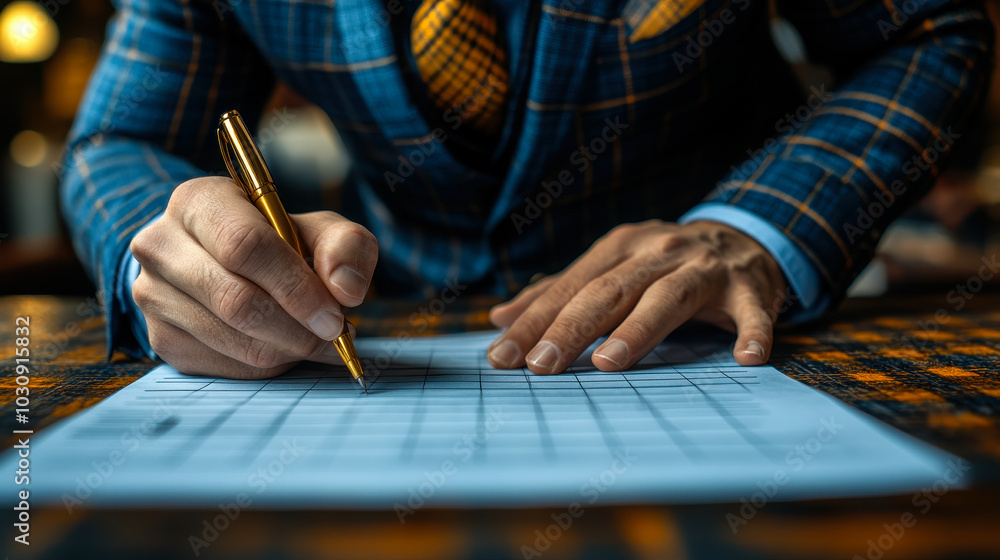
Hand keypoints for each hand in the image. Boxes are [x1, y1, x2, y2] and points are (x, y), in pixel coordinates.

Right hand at [130, 177, 377, 378]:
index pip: (244, 246)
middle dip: (297, 327)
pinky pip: (224, 366)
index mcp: (199, 201)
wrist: (221, 262)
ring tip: (319, 340)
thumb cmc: (277, 240)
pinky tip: (286, 348)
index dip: (295, 287)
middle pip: (236, 300)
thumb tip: (347, 290)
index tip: (334, 315)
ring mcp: (153, 295)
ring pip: (232, 339)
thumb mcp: (318, 228)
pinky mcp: (160, 338)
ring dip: (288, 349)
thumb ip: (346, 246)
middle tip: (335, 335)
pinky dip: (267, 366)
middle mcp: (161, 245)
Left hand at [487, 220, 787, 373]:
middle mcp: (657, 252)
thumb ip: (559, 293)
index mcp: (619, 247)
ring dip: (638, 331)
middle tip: (541, 365)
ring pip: (667, 298)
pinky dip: (752, 331)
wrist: (740, 238)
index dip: (534, 322)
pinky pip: (752, 311)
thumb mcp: (610, 267)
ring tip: (608, 363)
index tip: (502, 357)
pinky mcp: (749, 287)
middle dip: (571, 329)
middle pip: (609, 292)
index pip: (569, 288)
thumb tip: (499, 318)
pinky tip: (747, 358)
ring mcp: (704, 268)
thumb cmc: (663, 263)